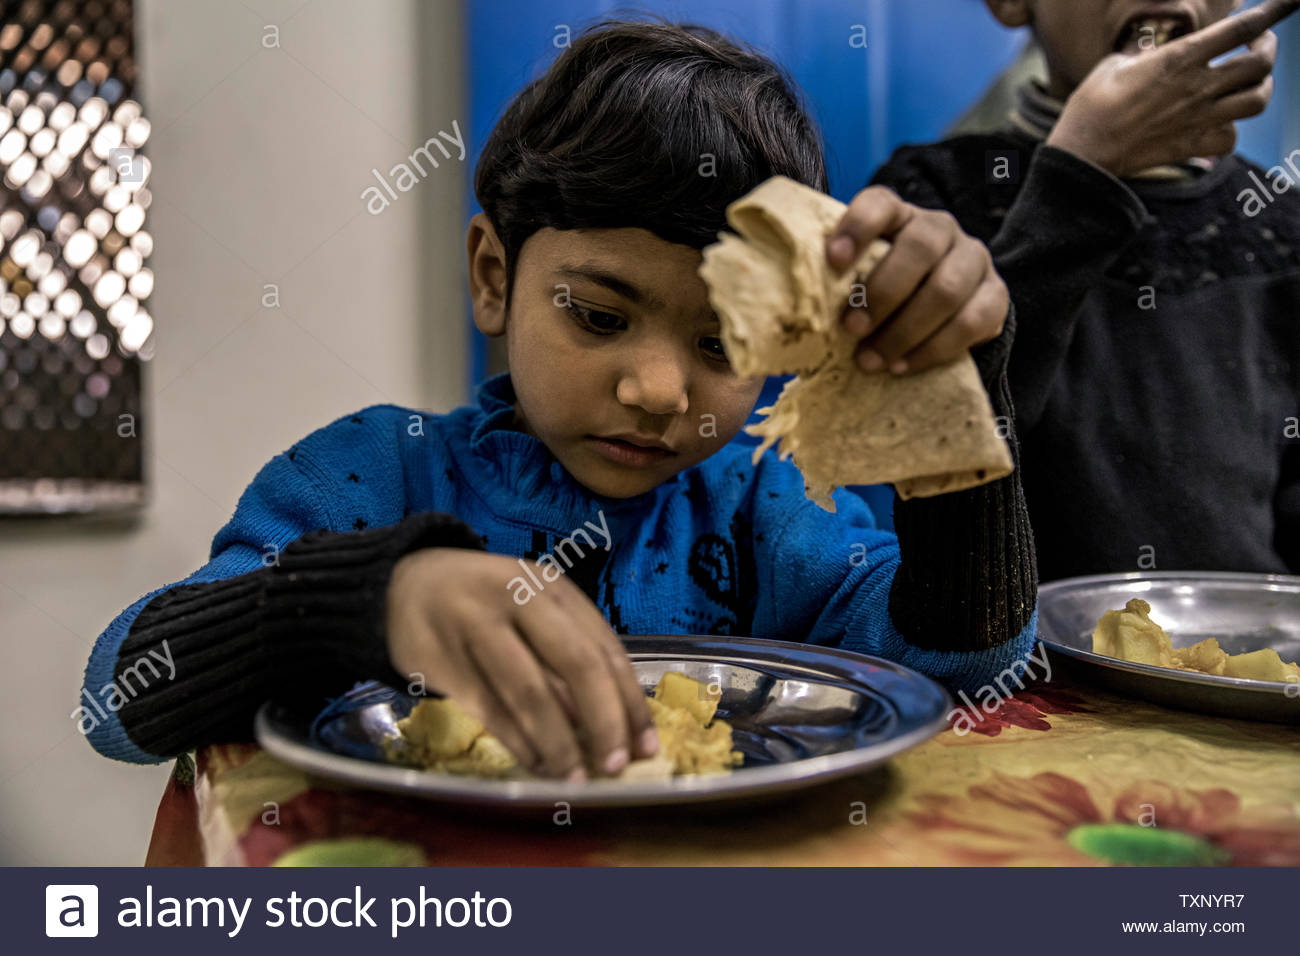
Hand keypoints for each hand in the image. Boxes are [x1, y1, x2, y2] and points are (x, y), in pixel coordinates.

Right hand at [384, 548, 657, 778]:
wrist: (402, 587)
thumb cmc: (486, 604)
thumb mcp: (532, 608)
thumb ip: (569, 652)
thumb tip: (612, 726)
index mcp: (550, 586)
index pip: (604, 647)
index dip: (629, 700)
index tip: (645, 744)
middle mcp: (518, 599)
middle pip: (575, 664)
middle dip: (603, 722)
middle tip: (616, 765)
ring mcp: (476, 627)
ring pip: (530, 693)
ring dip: (560, 743)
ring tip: (576, 777)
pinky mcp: (442, 661)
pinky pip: (490, 711)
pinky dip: (519, 744)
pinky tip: (538, 765)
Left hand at [827, 186, 1008, 374]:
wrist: (944, 311)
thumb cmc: (881, 292)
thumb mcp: (858, 278)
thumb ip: (834, 283)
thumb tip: (788, 312)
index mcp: (899, 215)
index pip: (880, 203)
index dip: (857, 227)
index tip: (832, 260)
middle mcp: (940, 228)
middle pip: (920, 248)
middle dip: (882, 293)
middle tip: (851, 330)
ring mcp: (973, 259)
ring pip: (947, 289)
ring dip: (904, 331)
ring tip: (870, 361)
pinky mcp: (996, 296)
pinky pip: (971, 323)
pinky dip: (933, 350)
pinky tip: (902, 366)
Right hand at [1047, 0, 1297, 177]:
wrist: (1083, 152)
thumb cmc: (1091, 104)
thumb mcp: (1115, 63)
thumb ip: (1144, 52)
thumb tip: (1151, 47)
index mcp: (1180, 59)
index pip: (1241, 27)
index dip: (1273, 10)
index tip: (1290, 1)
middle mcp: (1197, 87)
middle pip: (1261, 62)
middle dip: (1268, 48)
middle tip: (1259, 44)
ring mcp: (1198, 119)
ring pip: (1257, 99)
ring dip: (1261, 86)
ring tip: (1250, 81)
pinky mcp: (1191, 146)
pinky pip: (1231, 137)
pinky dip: (1232, 128)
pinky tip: (1220, 121)